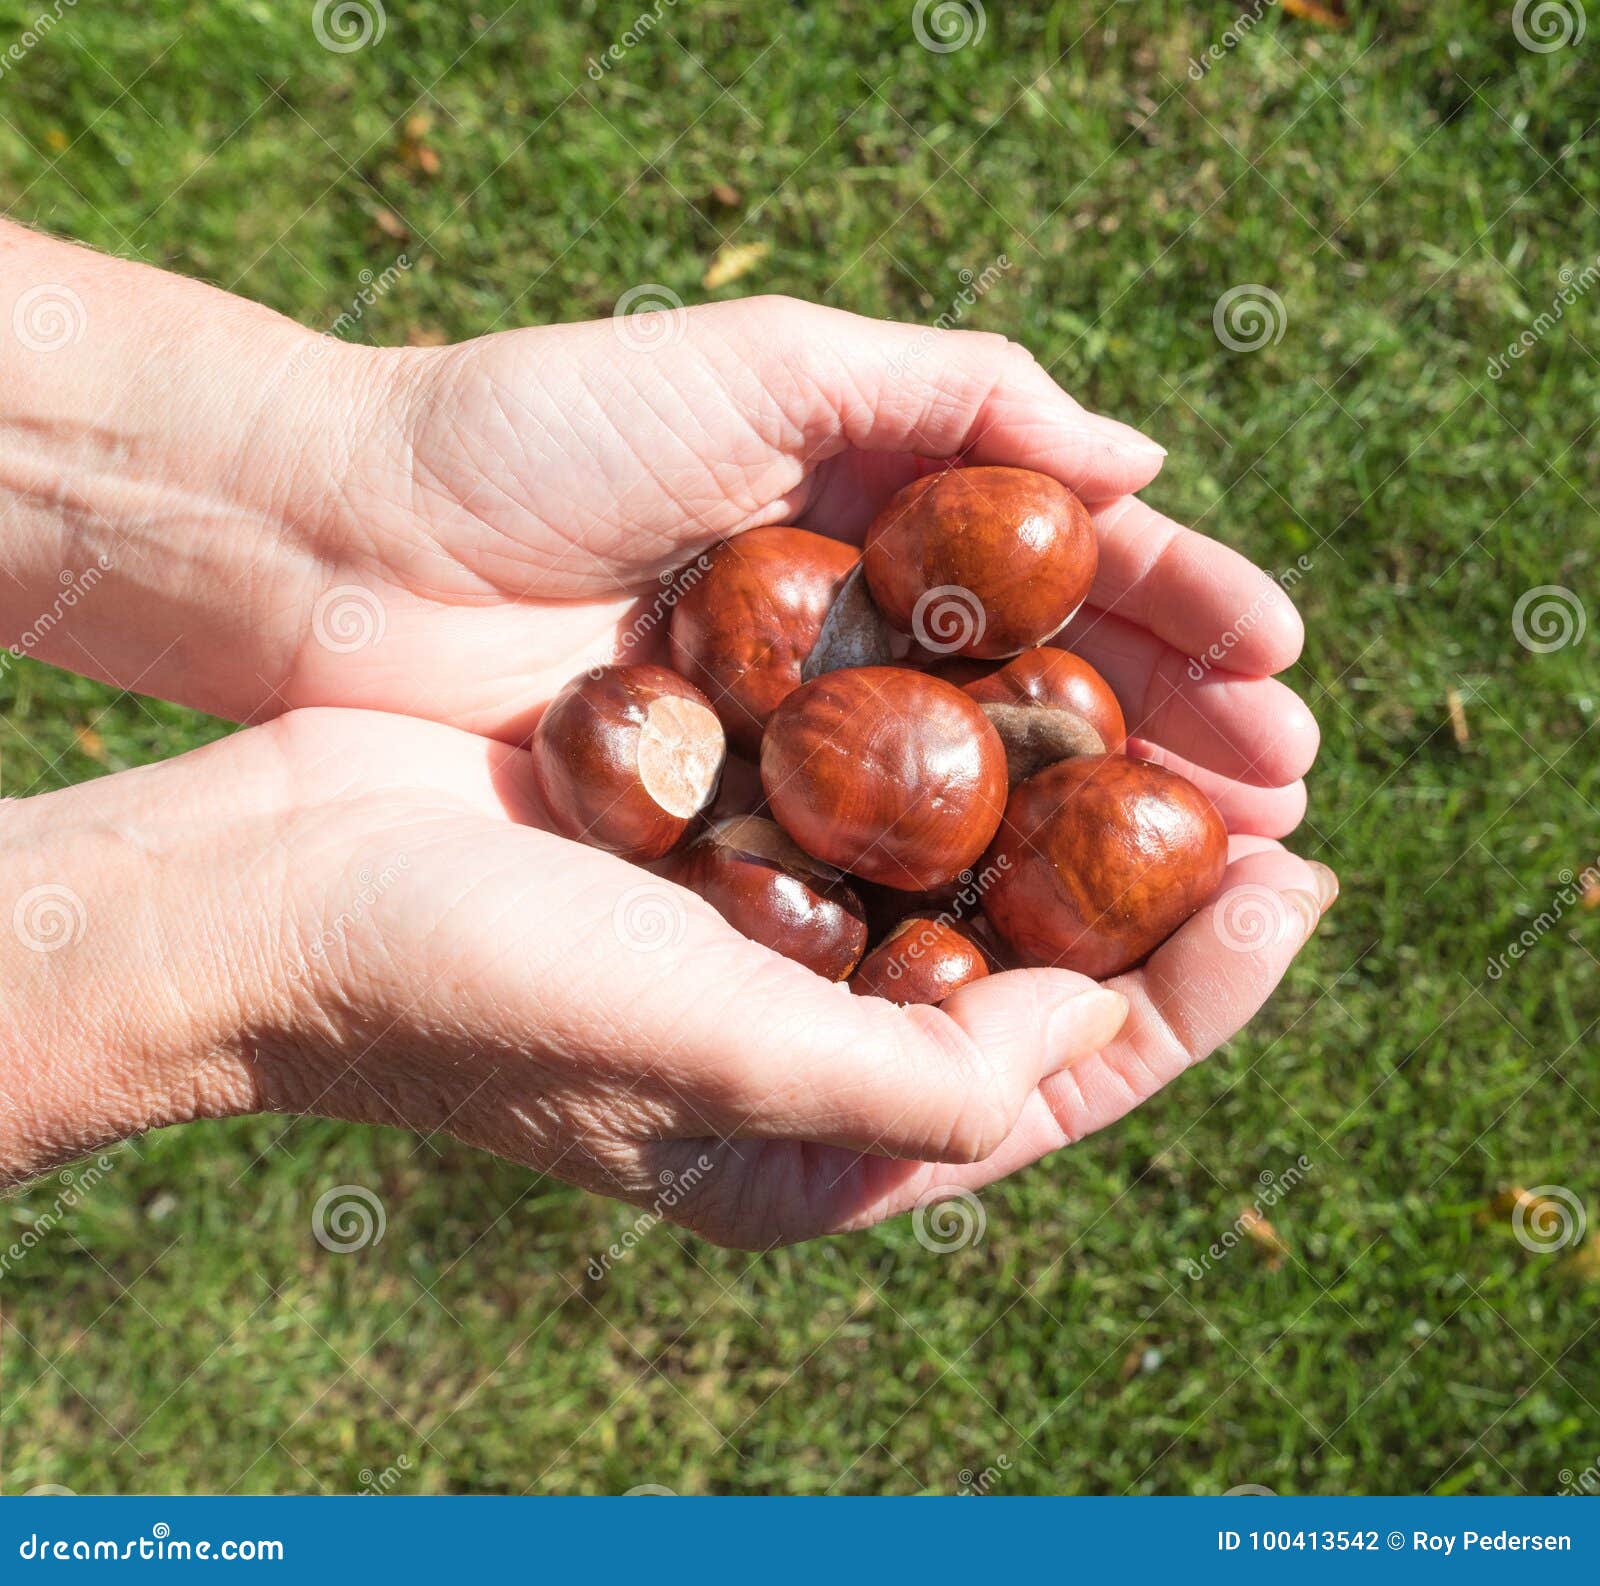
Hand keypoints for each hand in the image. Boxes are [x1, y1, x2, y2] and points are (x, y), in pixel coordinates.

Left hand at [0, 225, 1314, 832]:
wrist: (347, 551)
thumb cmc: (540, 436)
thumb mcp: (765, 362)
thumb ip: (955, 393)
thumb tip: (1147, 448)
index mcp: (878, 528)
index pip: (1072, 577)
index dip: (1185, 615)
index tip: (1285, 668)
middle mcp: (855, 646)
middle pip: (1051, 698)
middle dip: (1179, 739)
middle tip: (1292, 793)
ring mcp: (794, 751)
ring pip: (984, 799)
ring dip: (1106, 834)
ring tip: (1229, 867)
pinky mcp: (727, 835)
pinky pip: (875, 871)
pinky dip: (972, 895)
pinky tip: (1064, 928)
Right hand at [0, 709, 1331, 1248]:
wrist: (278, 884)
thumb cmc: (478, 997)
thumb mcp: (717, 1068)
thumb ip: (912, 1084)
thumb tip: (1074, 1032)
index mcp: (829, 1134)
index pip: (1065, 1072)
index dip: (1196, 989)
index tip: (1296, 881)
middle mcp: (815, 1030)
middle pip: (1039, 953)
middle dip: (1160, 871)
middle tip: (1279, 769)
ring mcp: (770, 915)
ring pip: (971, 847)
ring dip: (1074, 776)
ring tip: (1179, 692)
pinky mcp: (723, 815)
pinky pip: (879, 766)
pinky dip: (955, 715)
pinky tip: (1019, 645)